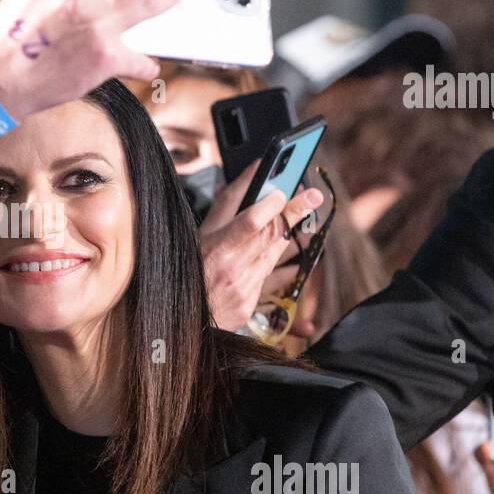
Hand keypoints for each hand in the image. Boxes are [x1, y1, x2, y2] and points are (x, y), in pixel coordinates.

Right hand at [199, 161, 323, 330]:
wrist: (179, 317)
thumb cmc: (187, 269)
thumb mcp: (199, 235)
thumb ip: (226, 207)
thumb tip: (252, 175)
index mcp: (214, 249)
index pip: (249, 223)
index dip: (270, 205)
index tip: (283, 191)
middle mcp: (231, 269)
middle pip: (270, 235)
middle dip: (295, 212)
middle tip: (314, 196)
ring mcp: (243, 289)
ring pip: (275, 255)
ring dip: (290, 233)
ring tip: (302, 215)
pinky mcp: (249, 305)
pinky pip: (273, 278)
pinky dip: (281, 262)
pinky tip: (289, 249)